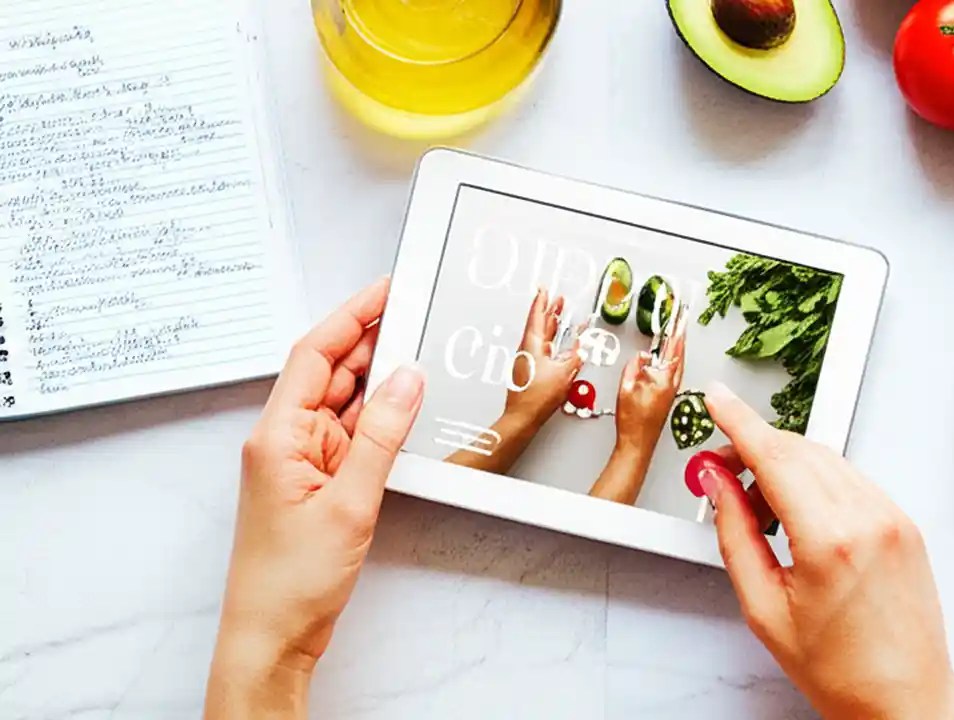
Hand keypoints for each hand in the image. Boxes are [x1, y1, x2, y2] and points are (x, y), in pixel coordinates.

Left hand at [205, 278, 424, 719]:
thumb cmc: (290, 582)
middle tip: (419, 314)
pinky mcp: (320, 483)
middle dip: (373, 340)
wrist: (273, 637)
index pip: (315, 354)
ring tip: (423, 353)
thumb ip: (382, 437)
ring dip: (381, 380)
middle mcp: (287, 439)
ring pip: (346, 403)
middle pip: (332, 372)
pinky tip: (408, 409)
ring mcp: (304, 461)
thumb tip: (407, 380)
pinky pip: (354, 436)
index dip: (352, 315)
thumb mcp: (349, 503)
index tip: (387, 289)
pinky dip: (381, 420)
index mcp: (277, 434)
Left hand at [505, 288, 581, 425]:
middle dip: (548, 310)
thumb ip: (575, 358)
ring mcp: (527, 360)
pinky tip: (557, 344)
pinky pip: (541, 349)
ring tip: (558, 315)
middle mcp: (527, 350)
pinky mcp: (529, 370)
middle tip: (555, 299)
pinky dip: (550, 341)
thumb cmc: (538, 396)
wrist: (524, 416)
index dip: (541, 301)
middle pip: (538, 324)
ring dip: (550, 325)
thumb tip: (581, 349)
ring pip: (540, 336)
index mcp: (532, 345)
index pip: (537, 316)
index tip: (544, 289)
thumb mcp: (564, 373)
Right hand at [615, 331, 684, 454]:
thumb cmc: (632, 422)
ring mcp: (672, 391)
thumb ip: (633, 367)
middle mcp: (672, 384)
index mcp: (663, 380)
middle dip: (680, 334)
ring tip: (676, 331)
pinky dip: (673, 358)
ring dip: (677, 346)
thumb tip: (641, 355)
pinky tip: (668, 356)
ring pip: (678, 362)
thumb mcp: (625, 389)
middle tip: (682, 319)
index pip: (673, 348)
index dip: (677, 330)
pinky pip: (673, 371)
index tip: (680, 317)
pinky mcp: (669, 396)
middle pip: (679, 353)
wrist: (637, 444)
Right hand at [694, 383, 953, 719]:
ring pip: (826, 460)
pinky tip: (798, 517)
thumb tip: (718, 485)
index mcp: (830, 541)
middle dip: (754, 449)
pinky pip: (851, 479)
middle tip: (721, 472)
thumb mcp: (765, 607)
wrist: (905, 700)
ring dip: (785, 466)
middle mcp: (868, 518)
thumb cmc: (841, 670)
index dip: (739, 421)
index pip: (774, 456)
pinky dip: (817, 482)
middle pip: (799, 450)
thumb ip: (735, 535)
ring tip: (760, 511)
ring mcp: (892, 517)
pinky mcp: (905, 523)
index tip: (719, 399)